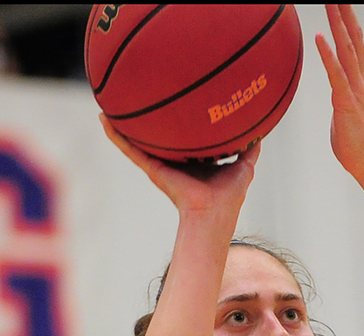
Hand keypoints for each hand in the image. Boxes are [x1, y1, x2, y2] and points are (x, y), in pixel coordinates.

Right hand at [100, 115, 258, 216]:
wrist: (213, 213)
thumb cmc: (229, 197)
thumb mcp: (244, 166)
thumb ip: (250, 149)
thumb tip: (260, 131)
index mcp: (192, 160)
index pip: (182, 137)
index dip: (177, 122)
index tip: (173, 103)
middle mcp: (173, 161)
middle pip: (156, 137)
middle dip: (145, 121)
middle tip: (136, 95)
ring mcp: (159, 164)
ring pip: (136, 140)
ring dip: (121, 124)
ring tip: (108, 104)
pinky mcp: (151, 168)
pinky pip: (130, 149)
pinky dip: (115, 135)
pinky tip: (103, 118)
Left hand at [317, 5, 363, 181]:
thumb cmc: (354, 143)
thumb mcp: (343, 112)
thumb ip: (339, 96)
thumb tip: (334, 92)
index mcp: (359, 80)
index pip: (354, 42)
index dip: (347, 20)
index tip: (341, 2)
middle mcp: (360, 79)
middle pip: (352, 37)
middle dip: (344, 12)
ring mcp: (355, 89)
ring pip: (346, 48)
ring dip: (337, 23)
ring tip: (330, 2)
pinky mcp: (346, 102)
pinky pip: (336, 73)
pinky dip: (328, 54)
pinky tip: (320, 36)